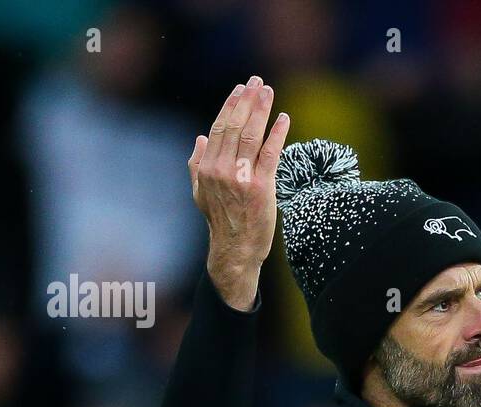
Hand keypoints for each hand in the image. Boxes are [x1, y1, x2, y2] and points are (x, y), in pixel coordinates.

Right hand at [188, 76, 289, 310]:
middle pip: (235, 126)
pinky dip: (277, 134)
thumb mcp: (200, 192)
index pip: (219, 128)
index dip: (231, 105)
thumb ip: (196, 164)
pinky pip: (270, 155)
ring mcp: (242, 178)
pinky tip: (284, 119)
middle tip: (258, 82)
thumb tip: (200, 138)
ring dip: (261, 110)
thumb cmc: (221, 221)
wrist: (235, 250)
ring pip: (252, 135)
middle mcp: (222, 170)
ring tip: (269, 92)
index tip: (241, 89)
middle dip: (247, 100)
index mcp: (207, 167)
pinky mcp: (262, 188)